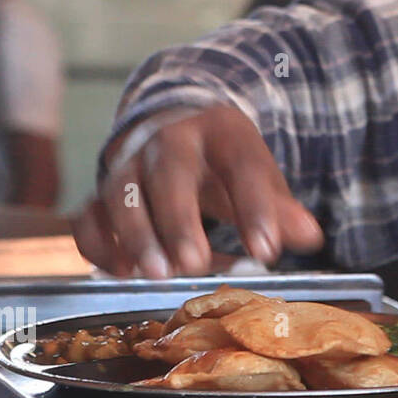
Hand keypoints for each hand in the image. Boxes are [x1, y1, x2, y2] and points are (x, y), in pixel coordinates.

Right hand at [71, 106, 323, 277]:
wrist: (174, 125)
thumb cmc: (224, 160)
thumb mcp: (259, 173)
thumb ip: (280, 208)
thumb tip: (310, 236)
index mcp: (221, 132)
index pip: (242, 166)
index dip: (255, 208)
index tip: (267, 250)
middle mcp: (169, 140)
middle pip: (168, 173)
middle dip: (178, 220)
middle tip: (192, 263)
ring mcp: (129, 162)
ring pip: (120, 192)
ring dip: (135, 235)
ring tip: (157, 272)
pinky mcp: (100, 189)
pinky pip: (87, 215)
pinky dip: (98, 244)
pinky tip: (120, 270)